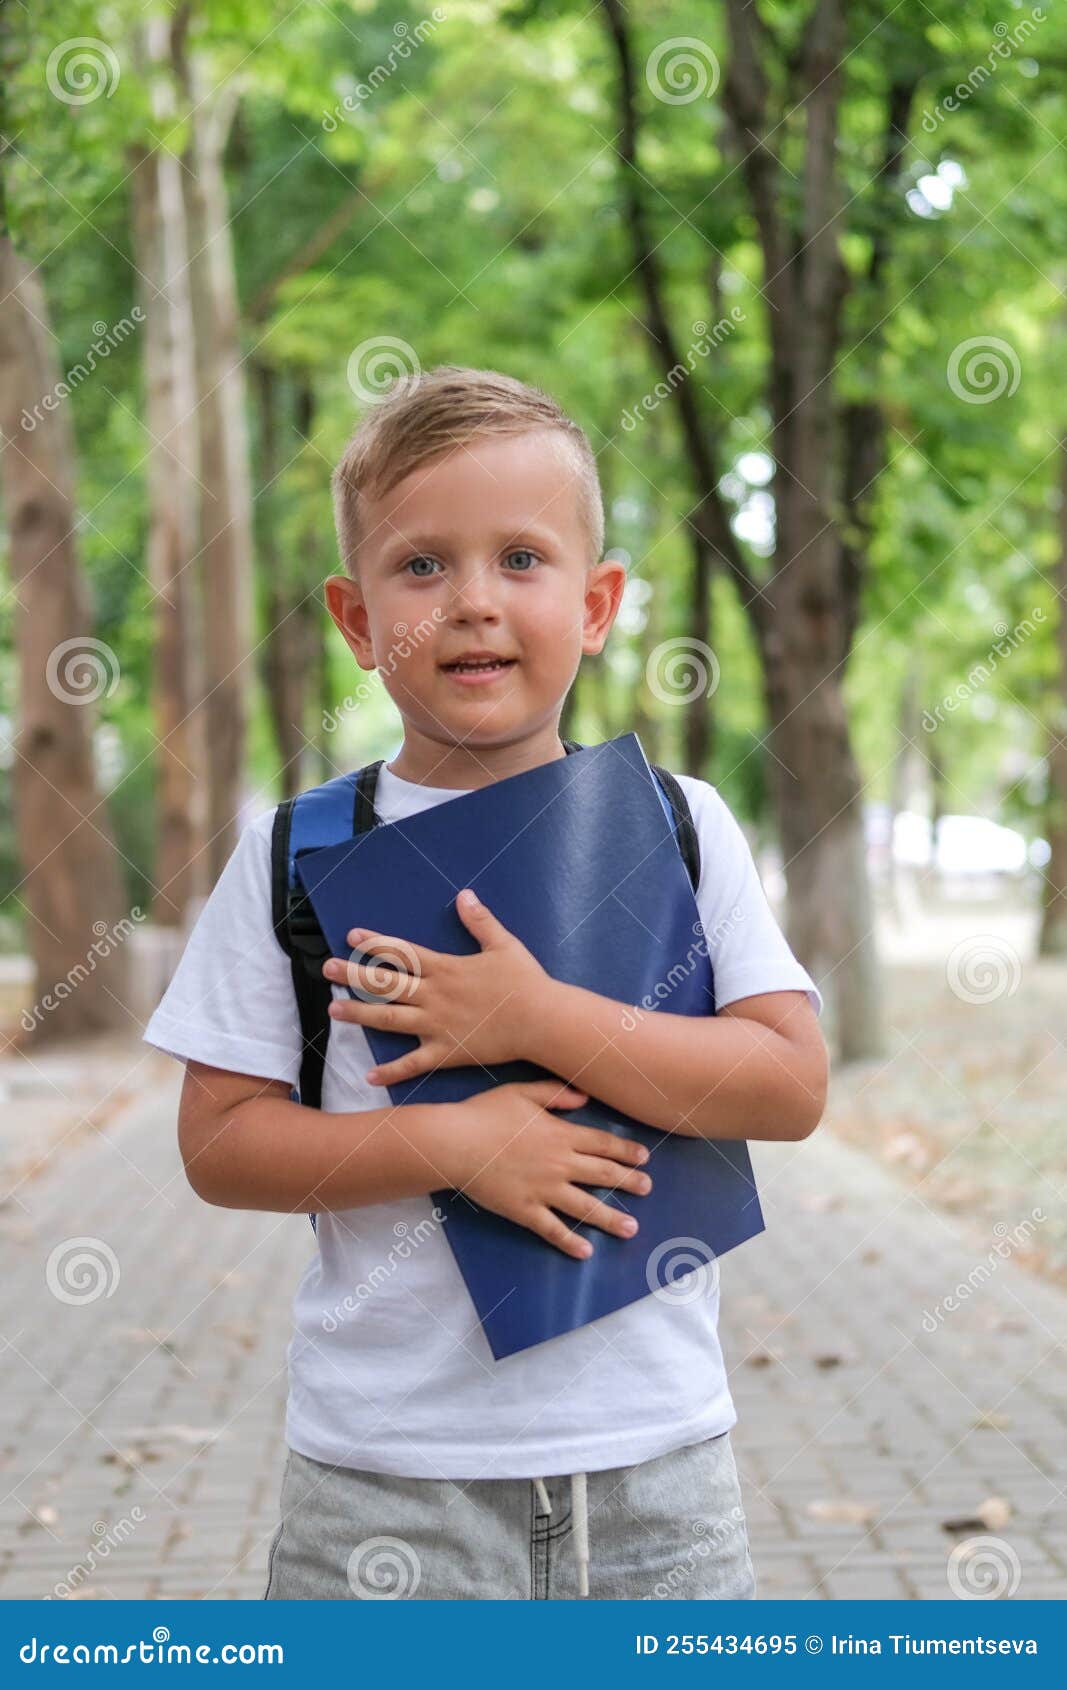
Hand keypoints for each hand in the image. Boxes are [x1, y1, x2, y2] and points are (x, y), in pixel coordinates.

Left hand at [322, 888, 549, 1085]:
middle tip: (327, 969)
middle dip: (354, 975)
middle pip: (386, 984)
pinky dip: (390, 1071)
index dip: (376, 943)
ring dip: (359, 1015)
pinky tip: (369, 1075)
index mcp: (446, 968)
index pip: (402, 952)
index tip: (352, 936)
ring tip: (334, 1011)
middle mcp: (434, 996)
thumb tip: (463, 894)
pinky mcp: (446, 1052)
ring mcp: (437, 1026)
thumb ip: (480, 921)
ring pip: (389, 1020)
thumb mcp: (504, 944)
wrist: (541, 1021)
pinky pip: (412, 1064)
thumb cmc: (525, 982)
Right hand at [443, 1078, 652, 1259]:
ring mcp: (543, 1190)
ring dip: (611, 1218)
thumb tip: (584, 1098)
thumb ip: (556, 1094)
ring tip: (631, 1228)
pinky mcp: (524, 1210)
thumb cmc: (485, 1113)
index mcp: (560, 1134)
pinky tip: (586, 1252)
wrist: (456, 1143)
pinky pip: (552, 1229)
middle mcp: (558, 1164)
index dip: (626, 1151)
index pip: (603, 1144)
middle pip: (602, 1174)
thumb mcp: (522, 1092)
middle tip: (647, 1189)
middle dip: (628, 1181)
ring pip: (585, 1207)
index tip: (644, 1157)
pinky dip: (570, 1241)